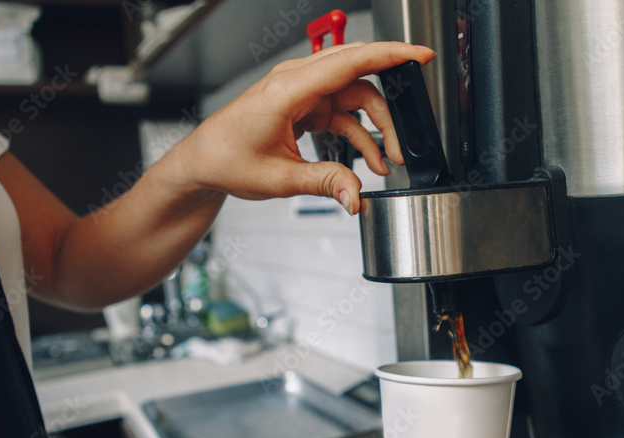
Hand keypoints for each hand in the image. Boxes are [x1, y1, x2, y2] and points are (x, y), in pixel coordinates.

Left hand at [177, 41, 434, 214]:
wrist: (204, 163)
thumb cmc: (227, 160)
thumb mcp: (280, 179)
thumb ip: (325, 184)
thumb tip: (357, 196)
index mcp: (289, 89)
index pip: (350, 61)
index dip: (390, 55)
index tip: (420, 54)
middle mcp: (297, 83)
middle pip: (359, 79)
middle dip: (388, 112)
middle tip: (405, 141)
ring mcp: (301, 92)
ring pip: (354, 98)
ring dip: (374, 129)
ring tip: (386, 162)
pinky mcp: (304, 105)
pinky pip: (341, 112)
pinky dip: (358, 134)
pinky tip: (367, 161)